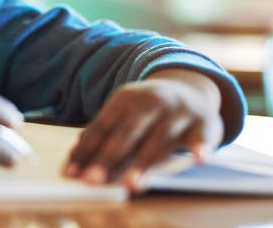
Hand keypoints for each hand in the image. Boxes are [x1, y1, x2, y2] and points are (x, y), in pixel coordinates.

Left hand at [63, 68, 222, 191]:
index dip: (86, 151)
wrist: (190, 89)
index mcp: (125, 99)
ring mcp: (177, 112)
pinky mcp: (202, 124)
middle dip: (108, 158)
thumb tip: (74, 158)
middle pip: (126, 134)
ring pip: (158, 140)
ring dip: (144, 163)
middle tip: (93, 181)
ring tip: (131, 185)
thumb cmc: (149, 111)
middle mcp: (150, 102)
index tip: (71, 173)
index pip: (101, 127)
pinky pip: (200, 138)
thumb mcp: (125, 115)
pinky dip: (200, 148)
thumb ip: (103, 135)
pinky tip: (198, 160)